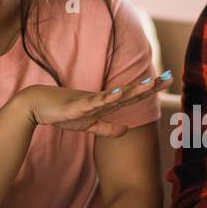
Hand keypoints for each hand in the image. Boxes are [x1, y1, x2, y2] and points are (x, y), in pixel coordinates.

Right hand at [20, 70, 170, 137]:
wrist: (36, 106)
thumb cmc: (62, 113)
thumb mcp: (89, 124)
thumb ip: (107, 128)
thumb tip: (126, 130)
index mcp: (105, 103)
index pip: (132, 96)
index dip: (150, 89)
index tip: (167, 81)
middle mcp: (101, 99)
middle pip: (129, 92)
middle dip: (149, 86)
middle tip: (170, 76)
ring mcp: (90, 101)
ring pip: (115, 95)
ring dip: (132, 89)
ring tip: (150, 83)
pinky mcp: (77, 106)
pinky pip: (93, 103)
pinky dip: (105, 98)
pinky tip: (117, 94)